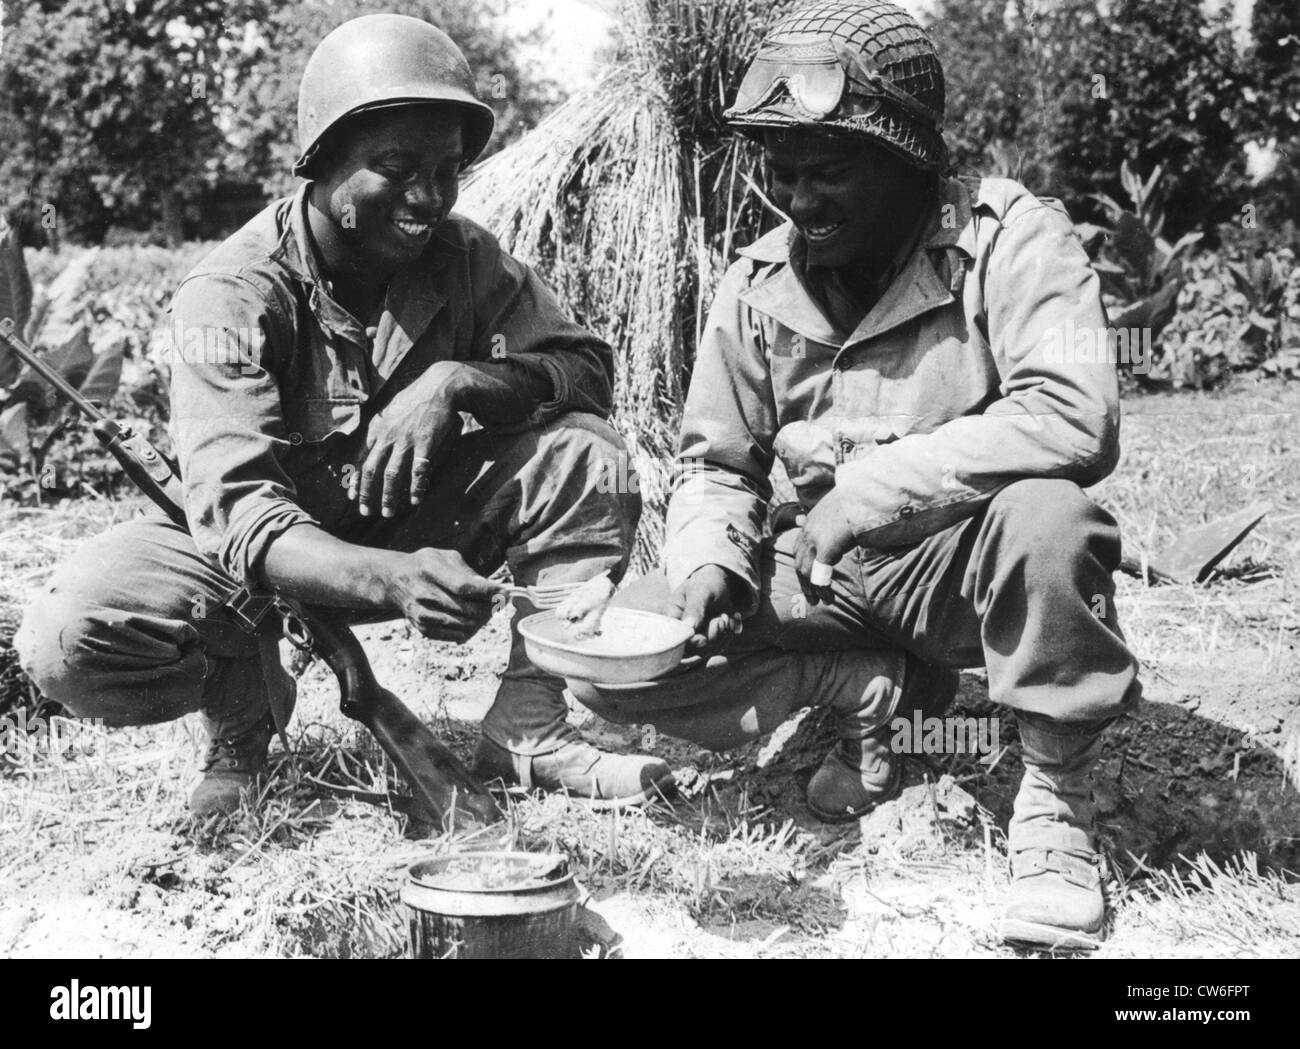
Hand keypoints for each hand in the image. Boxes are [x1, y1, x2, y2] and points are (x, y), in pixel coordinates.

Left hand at [351, 363, 463, 516]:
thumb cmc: (417, 399)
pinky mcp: (425, 442)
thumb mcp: (392, 411)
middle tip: (366, 512)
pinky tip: (415, 500)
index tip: (352, 497)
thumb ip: (382, 429)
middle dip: (367, 494)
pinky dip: (416, 487)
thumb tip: (374, 445)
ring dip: (388, 496)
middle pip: (371, 471)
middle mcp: (388, 436)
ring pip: (391, 474)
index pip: (361, 459)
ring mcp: (406, 440)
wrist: (440, 386)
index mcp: (378, 430)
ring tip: (388, 513)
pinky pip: (418, 470)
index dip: (355, 480)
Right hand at [382, 548, 506, 641]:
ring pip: (464, 624)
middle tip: (501, 601)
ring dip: (483, 619)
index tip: (505, 592)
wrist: (396, 580)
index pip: (464, 586)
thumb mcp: (444, 557)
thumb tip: (491, 589)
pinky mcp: (423, 628)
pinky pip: (456, 635)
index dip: (488, 592)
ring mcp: (422, 613)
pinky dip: (470, 629)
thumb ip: (467, 571)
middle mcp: (423, 593)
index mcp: (429, 570)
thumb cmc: (426, 566)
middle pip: (467, 608)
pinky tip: (474, 619)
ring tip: (489, 609)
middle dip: (490, 607)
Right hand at [675, 565, 744, 654]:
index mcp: (671, 617)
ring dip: (722, 635)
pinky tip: (729, 621)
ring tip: (724, 617)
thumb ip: (694, 608)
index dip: (689, 644)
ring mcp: (693, 638)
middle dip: (711, 637)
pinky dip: (728, 635)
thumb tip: (688, 626)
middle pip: (692, 649)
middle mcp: (679, 631)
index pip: (674, 639)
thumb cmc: (705, 584)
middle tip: (721, 620)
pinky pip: (719, 648)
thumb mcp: (700, 591)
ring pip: (707, 650)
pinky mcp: (707, 642)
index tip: (703, 639)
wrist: (717, 586)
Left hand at [792, 489, 855, 604]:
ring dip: (812, 589)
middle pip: (799, 561)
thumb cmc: (863, 499)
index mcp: (812, 519)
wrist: (869, 491)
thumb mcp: (843, 509)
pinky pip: (819, 574)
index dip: (803, 564)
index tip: (808, 577)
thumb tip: (846, 534)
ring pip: (806, 571)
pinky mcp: (827, 547)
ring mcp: (816, 538)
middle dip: (803, 580)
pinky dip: (822, 588)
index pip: (799, 547)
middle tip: (810, 596)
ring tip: (820, 601)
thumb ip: (837, 522)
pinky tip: (828, 598)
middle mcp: (809, 529)